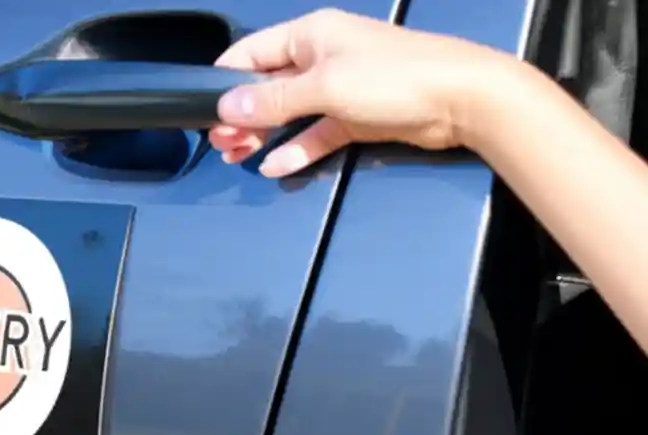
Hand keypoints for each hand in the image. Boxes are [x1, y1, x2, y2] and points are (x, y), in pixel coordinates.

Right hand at [210, 8, 515, 175]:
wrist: (463, 99)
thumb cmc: (394, 79)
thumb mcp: (325, 87)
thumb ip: (273, 100)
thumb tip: (226, 108)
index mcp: (310, 34)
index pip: (251, 54)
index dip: (225, 82)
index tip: (205, 112)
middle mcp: (322, 57)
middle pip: (267, 87)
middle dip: (242, 115)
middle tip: (221, 144)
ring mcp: (340, 89)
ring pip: (289, 113)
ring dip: (263, 134)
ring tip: (237, 156)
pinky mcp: (356, 117)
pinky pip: (316, 133)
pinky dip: (296, 148)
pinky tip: (275, 166)